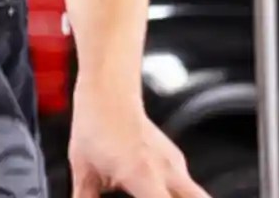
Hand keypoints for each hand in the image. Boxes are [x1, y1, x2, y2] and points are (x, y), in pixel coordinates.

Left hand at [68, 86, 209, 197]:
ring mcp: (175, 162)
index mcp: (142, 175)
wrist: (108, 91)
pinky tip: (152, 192)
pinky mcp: (175, 157)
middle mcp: (166, 169)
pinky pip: (185, 183)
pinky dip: (174, 194)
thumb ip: (85, 197)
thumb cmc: (95, 125)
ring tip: (148, 193)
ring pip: (195, 193)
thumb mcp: (83, 171)